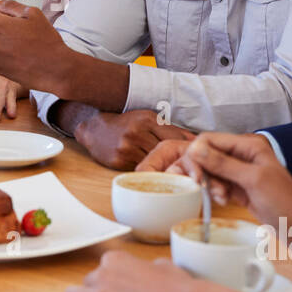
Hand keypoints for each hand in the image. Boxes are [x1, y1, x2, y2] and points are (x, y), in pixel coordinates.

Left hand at [0, 0, 71, 92]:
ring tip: (22, 47)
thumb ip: (11, 5)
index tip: (13, 22)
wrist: (53, 69)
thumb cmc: (45, 39)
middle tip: (21, 35)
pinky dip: (5, 57)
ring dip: (2, 44)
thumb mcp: (33, 14)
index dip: (1, 16)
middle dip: (1, 31)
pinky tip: (20, 57)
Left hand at [65, 251, 202, 291]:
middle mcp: (101, 274)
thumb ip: (144, 266)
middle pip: (88, 282)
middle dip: (99, 291)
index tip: (123, 287)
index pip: (102, 268)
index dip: (112, 279)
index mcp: (114, 258)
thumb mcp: (160, 265)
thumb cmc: (177, 286)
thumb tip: (149, 270)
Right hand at [75, 109, 194, 170]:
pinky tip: (154, 172)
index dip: (185, 144)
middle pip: (165, 149)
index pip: (173, 134)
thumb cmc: (125, 124)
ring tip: (174, 171)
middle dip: (176, 157)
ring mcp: (127, 147)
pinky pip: (140, 169)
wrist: (94, 129)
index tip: (197, 152)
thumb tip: (193, 138)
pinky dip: (148, 171)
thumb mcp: (146, 119)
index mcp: (146, 119)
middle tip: (189, 165)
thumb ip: (168, 128)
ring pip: (153, 161)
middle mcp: (137, 132)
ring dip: (163, 166)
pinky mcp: (119, 160)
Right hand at [177, 132, 291, 228]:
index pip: (208, 139)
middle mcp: (241, 155)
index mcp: (248, 146)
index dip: (196, 155)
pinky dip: (214, 192)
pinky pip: (216, 183)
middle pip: (205, 154)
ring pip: (209, 170)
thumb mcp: (253, 180)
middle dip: (201, 171)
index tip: (196, 176)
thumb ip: (223, 164)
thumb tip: (195, 149)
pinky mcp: (237, 187)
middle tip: (204, 187)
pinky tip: (223, 201)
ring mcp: (239, 172)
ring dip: (208, 183)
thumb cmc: (285, 202)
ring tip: (220, 197)